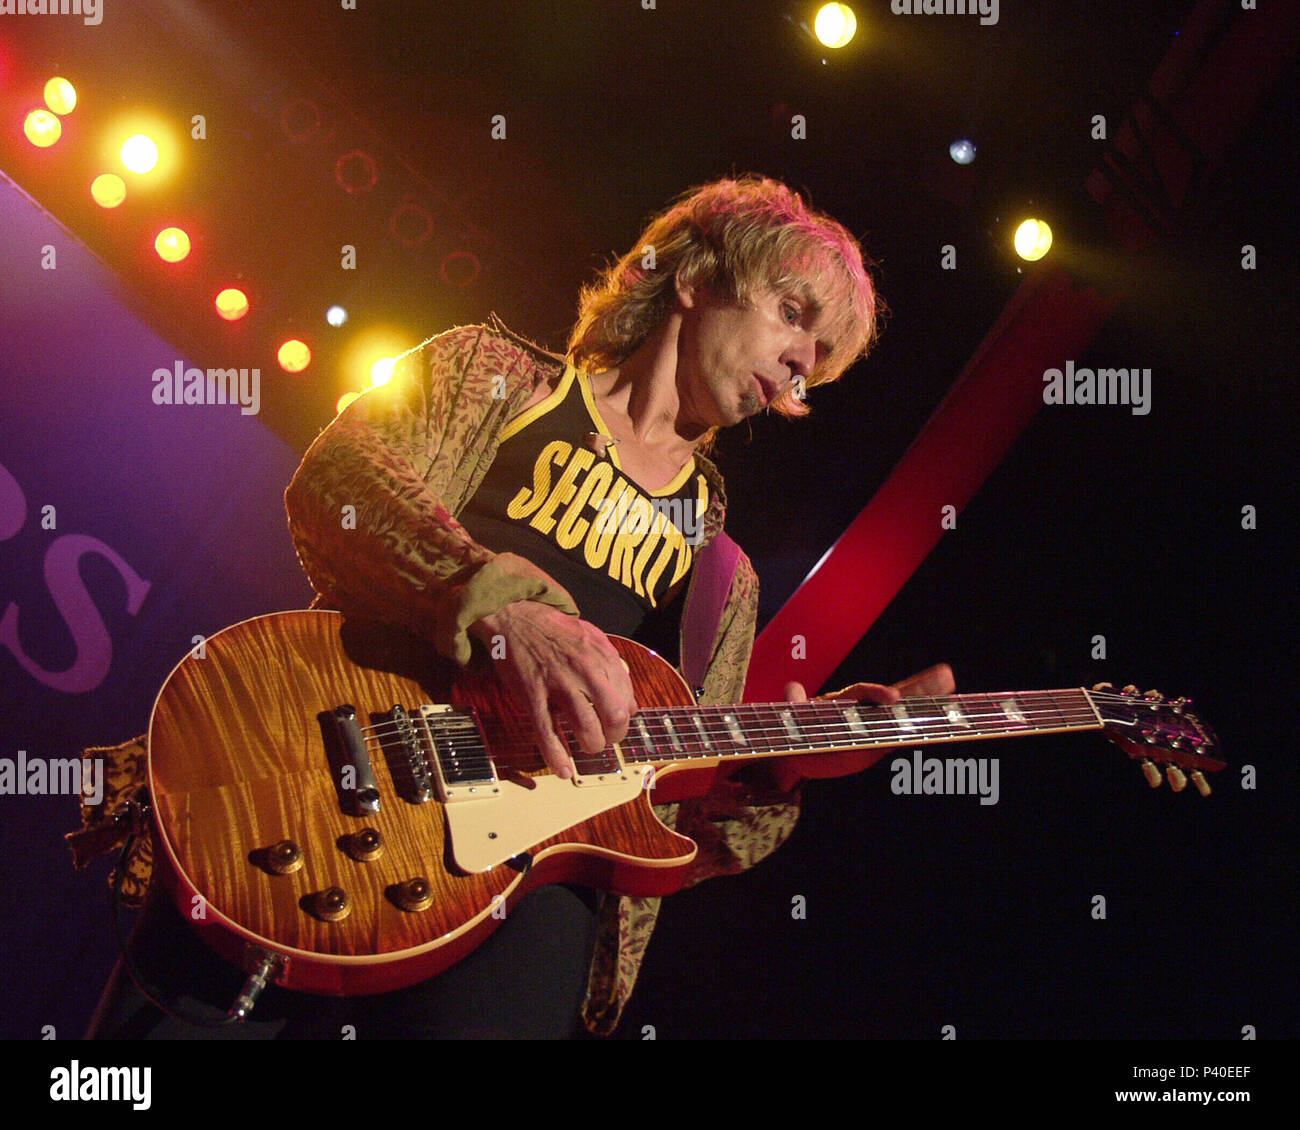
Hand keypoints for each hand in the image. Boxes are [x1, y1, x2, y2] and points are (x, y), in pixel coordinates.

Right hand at [470, 601, 636, 778]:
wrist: (514, 616)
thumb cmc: (553, 628)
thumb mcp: (592, 638)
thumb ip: (614, 668)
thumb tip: (631, 703)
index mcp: (601, 656)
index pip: (627, 697)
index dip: (625, 714)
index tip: (617, 719)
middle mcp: (584, 671)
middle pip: (614, 716)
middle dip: (615, 735)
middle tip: (608, 737)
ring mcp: (558, 685)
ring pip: (586, 729)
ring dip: (591, 745)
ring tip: (588, 745)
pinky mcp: (533, 697)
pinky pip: (547, 734)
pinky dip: (556, 757)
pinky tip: (563, 769)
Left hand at [770, 663, 955, 789]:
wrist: (800, 749)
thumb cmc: (798, 732)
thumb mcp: (793, 719)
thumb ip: (796, 704)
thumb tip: (792, 687)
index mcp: (842, 701)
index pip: (861, 693)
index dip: (876, 693)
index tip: (892, 698)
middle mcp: (863, 708)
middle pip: (894, 693)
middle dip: (918, 686)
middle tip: (946, 676)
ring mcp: (876, 721)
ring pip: (906, 708)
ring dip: (929, 696)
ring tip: (951, 681)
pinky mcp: (883, 737)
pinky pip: (907, 730)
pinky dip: (926, 722)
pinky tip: (949, 717)